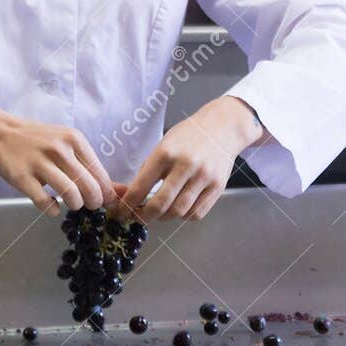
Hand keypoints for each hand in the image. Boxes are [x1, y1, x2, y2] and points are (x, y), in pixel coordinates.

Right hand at [0, 98, 114, 216]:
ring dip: (75, 205)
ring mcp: (40, 163)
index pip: (100, 173)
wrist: (0, 134)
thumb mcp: (65, 143)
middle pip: (89, 186)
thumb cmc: (38, 141)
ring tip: (71, 203)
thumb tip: (118, 191)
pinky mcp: (22, 178)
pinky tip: (51, 206)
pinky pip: (45, 202)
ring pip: (71, 195)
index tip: (104, 201)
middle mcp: (59, 149)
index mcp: (74, 139)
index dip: (105, 193)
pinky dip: (52, 210)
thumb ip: (88, 165)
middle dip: (94, 202)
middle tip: (89, 205)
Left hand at [121, 97, 264, 221]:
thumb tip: (134, 194)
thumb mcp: (164, 143)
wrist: (222, 127)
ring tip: (159, 213)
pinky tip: (180, 209)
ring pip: (179, 212)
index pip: (141, 186)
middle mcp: (185, 165)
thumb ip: (151, 168)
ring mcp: (203, 177)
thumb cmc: (189, 135)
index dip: (129, 203)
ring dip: (165, 218)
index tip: (123, 210)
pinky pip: (196, 213)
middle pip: (161, 204)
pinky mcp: (218, 187)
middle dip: (145, 216)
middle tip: (139, 218)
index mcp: (166, 153)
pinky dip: (184, 216)